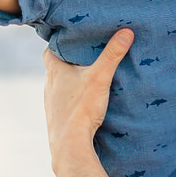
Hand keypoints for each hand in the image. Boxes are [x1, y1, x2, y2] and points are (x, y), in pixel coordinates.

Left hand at [43, 29, 134, 175]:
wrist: (70, 145)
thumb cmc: (81, 109)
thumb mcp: (100, 77)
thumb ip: (113, 54)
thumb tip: (126, 31)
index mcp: (55, 72)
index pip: (50, 51)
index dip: (59, 44)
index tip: (71, 39)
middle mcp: (49, 86)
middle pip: (55, 68)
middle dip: (68, 62)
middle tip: (84, 57)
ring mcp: (51, 104)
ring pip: (58, 87)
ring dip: (69, 83)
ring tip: (86, 79)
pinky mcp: (56, 119)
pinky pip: (62, 104)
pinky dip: (71, 100)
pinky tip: (83, 103)